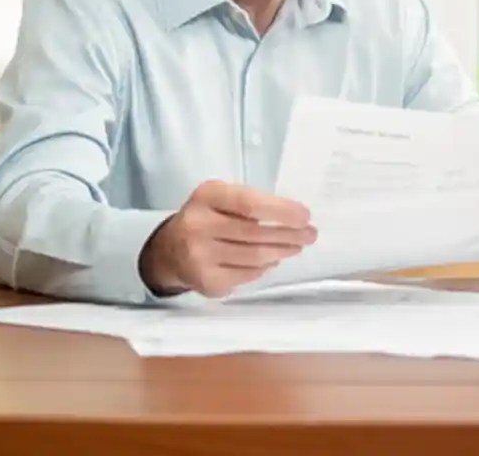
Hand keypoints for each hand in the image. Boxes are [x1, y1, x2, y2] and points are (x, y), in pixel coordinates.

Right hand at [139, 180, 316, 297]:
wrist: (168, 251)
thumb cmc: (206, 218)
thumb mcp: (220, 199)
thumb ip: (250, 203)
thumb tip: (295, 219)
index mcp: (207, 196)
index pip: (250, 204)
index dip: (282, 211)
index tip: (305, 216)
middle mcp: (198, 225)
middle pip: (256, 233)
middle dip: (290, 235)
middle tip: (311, 234)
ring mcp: (200, 256)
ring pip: (255, 257)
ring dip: (282, 252)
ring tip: (296, 247)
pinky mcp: (206, 282)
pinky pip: (247, 275)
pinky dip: (264, 268)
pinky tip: (271, 261)